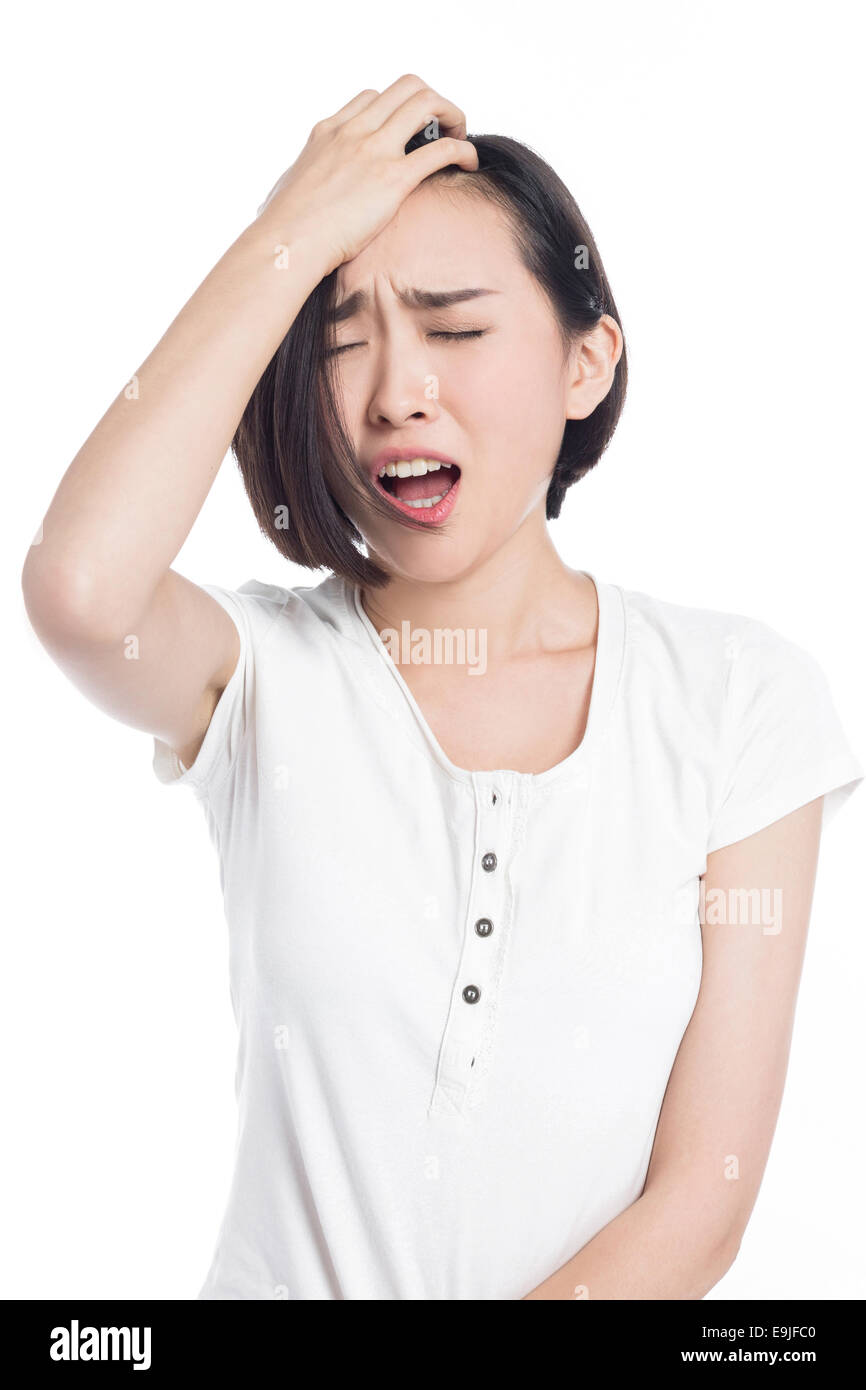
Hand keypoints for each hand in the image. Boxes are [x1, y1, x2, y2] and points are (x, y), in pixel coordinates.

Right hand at [253, 74, 478, 274]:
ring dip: (452, 115)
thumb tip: (290, 197)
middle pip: (406, 86)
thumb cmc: (282, 229)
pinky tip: (469, 163)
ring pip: (427, 102)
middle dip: (433, 101)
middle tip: (443, 130)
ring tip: (460, 138)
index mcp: (328, 131)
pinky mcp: (392, 179)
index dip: (397, 109)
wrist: (286, 244)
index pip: (372, 97)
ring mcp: (373, 151)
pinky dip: (463, 150)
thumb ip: (302, 182)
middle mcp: (353, 131)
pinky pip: (441, 149)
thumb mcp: (287, 189)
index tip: (407, 133)